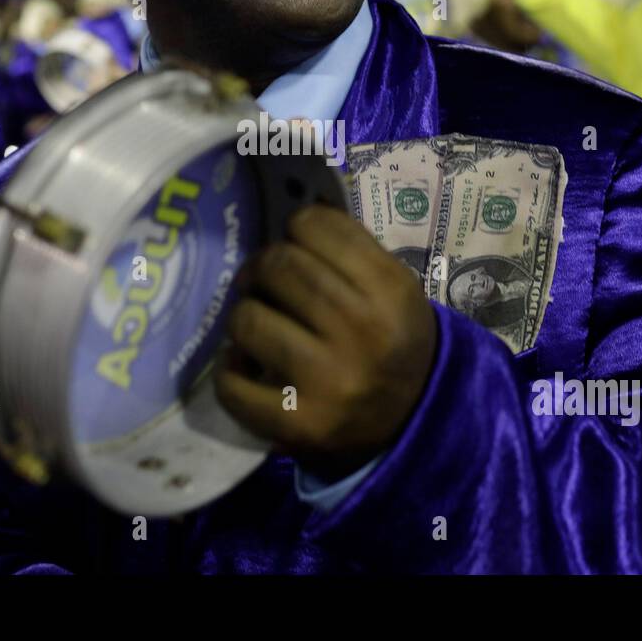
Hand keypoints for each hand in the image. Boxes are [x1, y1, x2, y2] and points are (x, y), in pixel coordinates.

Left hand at [215, 205, 437, 480]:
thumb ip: (347, 250)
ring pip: (248, 319)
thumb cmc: (392, 339)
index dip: (295, 228)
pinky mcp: (299, 423)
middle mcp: (362, 332)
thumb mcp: (392, 287)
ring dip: (243, 316)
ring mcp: (330, 381)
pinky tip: (243, 367)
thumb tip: (287, 217)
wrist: (413, 419)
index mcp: (389, 290)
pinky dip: (229, 371)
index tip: (292, 245)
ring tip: (256, 325)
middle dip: (259, 269)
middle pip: (278, 266)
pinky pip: (232, 385)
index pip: (315, 226)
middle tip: (260, 282)